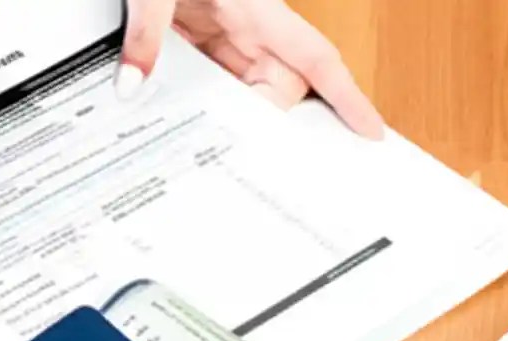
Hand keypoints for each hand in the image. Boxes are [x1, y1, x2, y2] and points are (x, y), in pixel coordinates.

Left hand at [118, 0, 383, 138]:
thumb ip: (145, 35)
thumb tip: (136, 84)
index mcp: (257, 9)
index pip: (317, 58)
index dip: (349, 95)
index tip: (371, 130)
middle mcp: (250, 27)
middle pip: (284, 89)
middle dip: (270, 124)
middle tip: (250, 159)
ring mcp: (227, 37)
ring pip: (252, 93)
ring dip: (235, 119)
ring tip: (217, 147)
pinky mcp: (202, 43)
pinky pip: (219, 85)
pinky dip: (210, 108)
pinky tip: (190, 125)